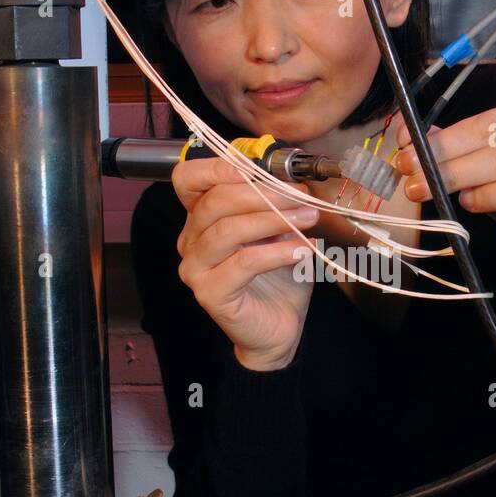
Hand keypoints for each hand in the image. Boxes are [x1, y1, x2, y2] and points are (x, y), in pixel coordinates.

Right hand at [172, 155, 318, 368]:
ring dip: (274, 219)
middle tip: (300, 195)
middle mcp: (190, 241)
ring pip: (228, 230)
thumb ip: (277, 206)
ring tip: (308, 218)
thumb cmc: (278, 278)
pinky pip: (243, 263)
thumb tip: (293, 179)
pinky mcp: (210, 294)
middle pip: (214, 202)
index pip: (188, 180)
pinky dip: (277, 253)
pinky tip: (302, 250)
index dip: (217, 167)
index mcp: (200, 219)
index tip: (258, 168)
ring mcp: (196, 269)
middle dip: (262, 193)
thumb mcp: (280, 232)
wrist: (279, 329)